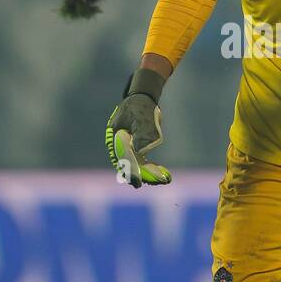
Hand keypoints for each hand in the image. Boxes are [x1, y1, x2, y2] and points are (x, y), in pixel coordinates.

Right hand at [104, 70, 171, 186]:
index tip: (138, 182)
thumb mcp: (141, 116)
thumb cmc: (140, 106)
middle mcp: (119, 145)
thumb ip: (141, 132)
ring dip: (150, 174)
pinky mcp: (137, 148)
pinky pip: (143, 162)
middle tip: (159, 181)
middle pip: (129, 165)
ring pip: (137, 165)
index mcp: (115, 138)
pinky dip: (152, 168)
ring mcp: (128, 147)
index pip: (122, 158)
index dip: (130, 171)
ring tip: (165, 179)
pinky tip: (163, 172)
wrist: (142, 99)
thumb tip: (141, 151)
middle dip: (144, 175)